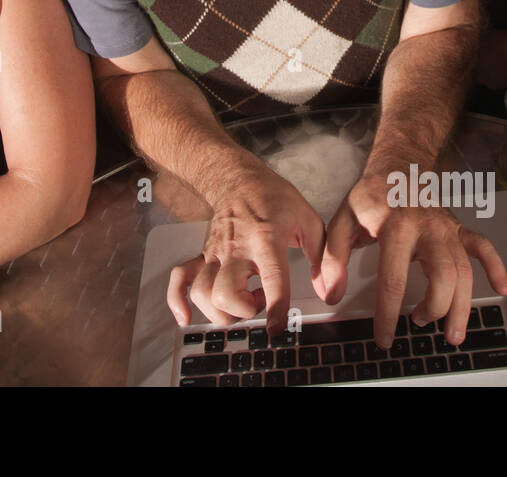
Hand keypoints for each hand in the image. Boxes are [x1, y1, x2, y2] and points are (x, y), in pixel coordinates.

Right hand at [166, 170, 324, 332]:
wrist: (238, 178)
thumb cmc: (274, 199)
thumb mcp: (309, 222)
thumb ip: (323, 258)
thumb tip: (328, 290)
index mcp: (266, 238)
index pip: (271, 278)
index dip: (276, 307)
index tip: (277, 327)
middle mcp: (236, 248)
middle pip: (225, 293)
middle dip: (244, 310)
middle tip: (259, 301)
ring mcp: (214, 253)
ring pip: (202, 293)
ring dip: (221, 311)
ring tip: (241, 299)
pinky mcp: (202, 255)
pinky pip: (179, 280)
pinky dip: (177, 301)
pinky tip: (186, 316)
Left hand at [321, 175, 506, 346]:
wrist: (397, 168)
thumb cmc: (369, 197)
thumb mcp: (343, 222)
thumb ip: (334, 259)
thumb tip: (331, 294)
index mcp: (395, 227)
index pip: (393, 279)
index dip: (388, 314)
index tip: (385, 338)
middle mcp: (426, 228)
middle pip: (442, 276)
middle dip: (435, 308)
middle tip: (420, 324)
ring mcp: (446, 229)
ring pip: (464, 270)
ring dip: (462, 305)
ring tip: (452, 333)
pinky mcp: (459, 228)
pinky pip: (483, 247)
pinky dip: (496, 266)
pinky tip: (502, 288)